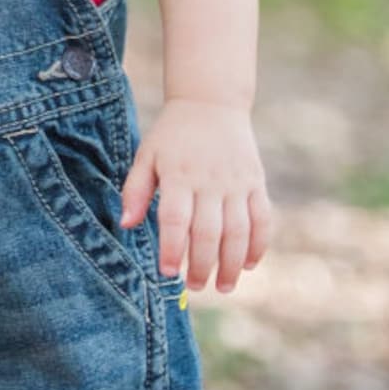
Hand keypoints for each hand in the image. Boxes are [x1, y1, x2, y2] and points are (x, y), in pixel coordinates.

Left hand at [119, 98, 270, 293]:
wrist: (211, 102)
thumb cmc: (173, 135)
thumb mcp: (147, 155)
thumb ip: (135, 190)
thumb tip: (126, 224)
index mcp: (179, 175)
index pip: (175, 220)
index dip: (171, 249)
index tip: (167, 273)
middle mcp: (210, 181)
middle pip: (208, 232)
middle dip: (202, 265)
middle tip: (195, 287)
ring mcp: (237, 182)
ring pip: (238, 230)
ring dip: (232, 263)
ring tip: (224, 286)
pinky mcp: (256, 181)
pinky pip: (262, 218)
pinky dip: (259, 244)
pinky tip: (250, 265)